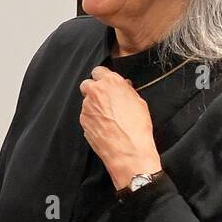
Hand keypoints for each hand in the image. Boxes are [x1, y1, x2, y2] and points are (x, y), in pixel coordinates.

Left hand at [79, 67, 161, 190]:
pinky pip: (86, 116)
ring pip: (86, 101)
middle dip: (94, 90)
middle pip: (87, 84)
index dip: (103, 78)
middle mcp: (95, 92)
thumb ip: (126, 90)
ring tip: (108, 117)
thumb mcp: (139, 102)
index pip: (99, 70)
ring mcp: (86, 107)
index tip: (107, 84)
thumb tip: (123, 86)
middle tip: (105, 99)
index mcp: (110, 83)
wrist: (128, 151)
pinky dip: (92, 119)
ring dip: (93, 106)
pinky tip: (104, 126)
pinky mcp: (83, 121)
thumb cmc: (137, 127)